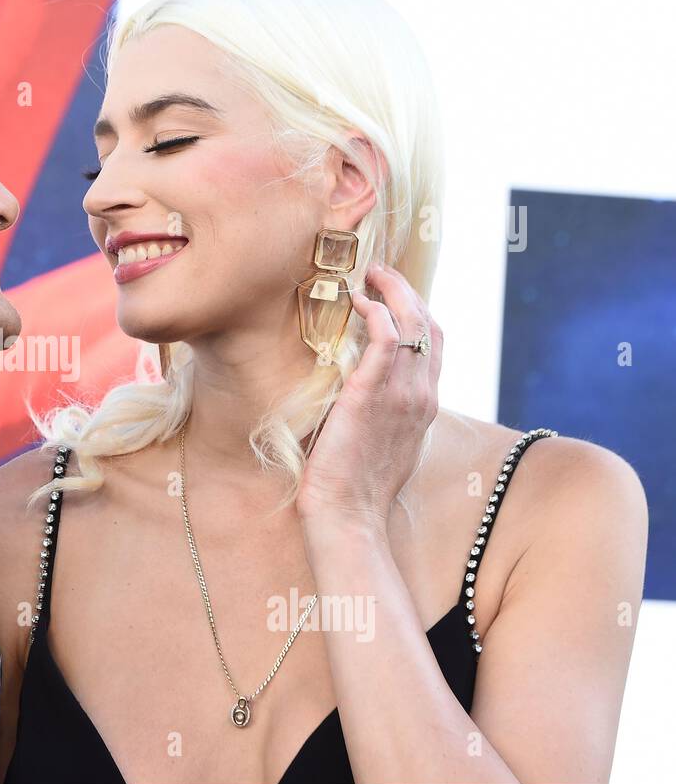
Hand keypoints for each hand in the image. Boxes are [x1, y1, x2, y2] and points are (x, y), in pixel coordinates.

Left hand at [294, 263, 442, 529]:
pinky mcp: (371, 394)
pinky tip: (359, 300)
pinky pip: (384, 339)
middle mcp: (421, 394)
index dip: (418, 311)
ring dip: (392, 292)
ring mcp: (400, 394)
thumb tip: (363, 393)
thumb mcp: (382, 442)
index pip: (435, 343)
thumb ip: (383, 413)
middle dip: (407, 291)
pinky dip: (375, 312)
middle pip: (428, 325)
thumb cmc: (355, 485)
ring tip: (370, 275)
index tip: (394, 293)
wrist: (347, 512)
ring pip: (411, 324)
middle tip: (381, 271)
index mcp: (425, 405)